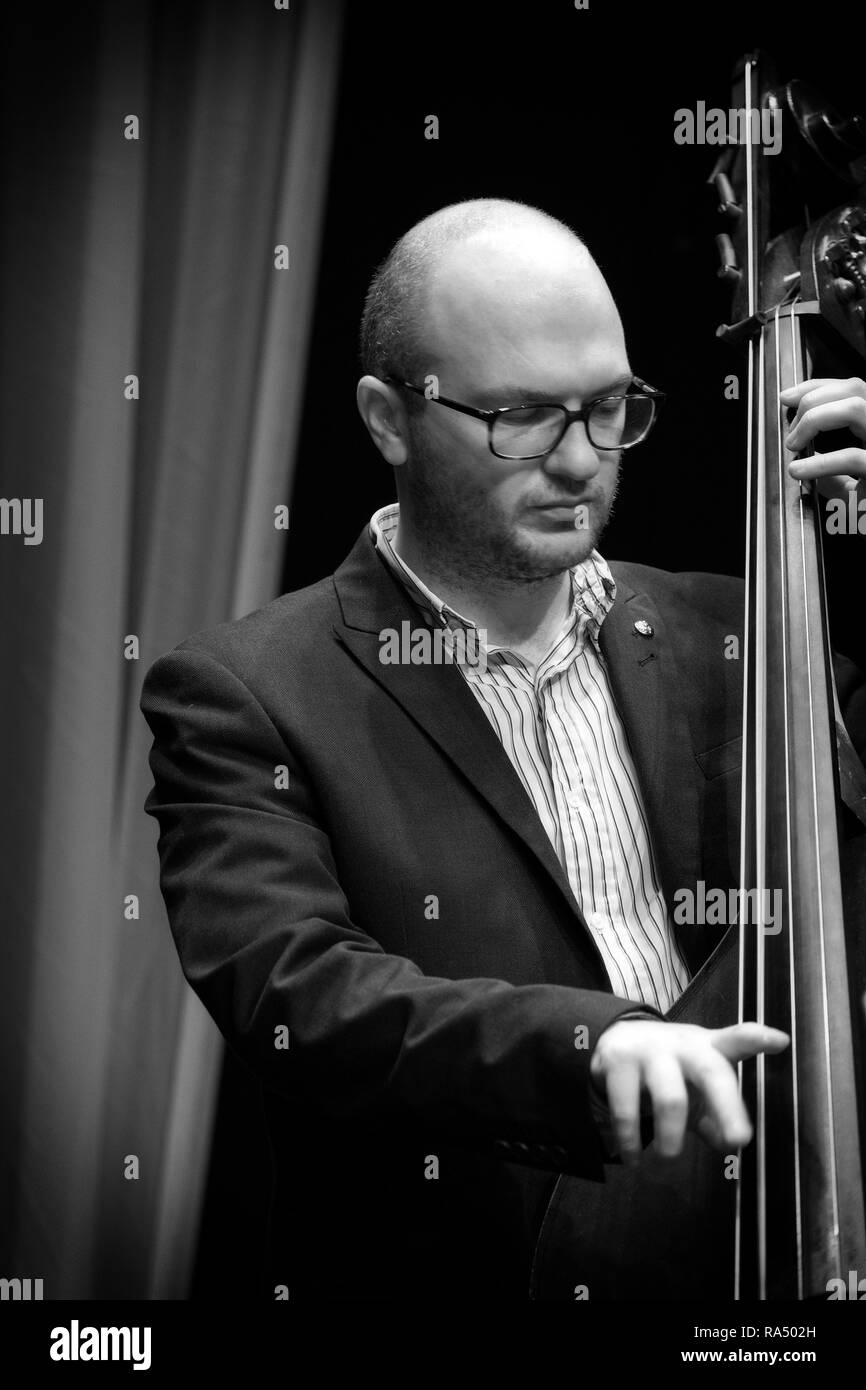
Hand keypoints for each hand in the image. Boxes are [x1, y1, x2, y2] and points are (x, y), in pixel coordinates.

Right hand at [589, 1018, 788, 1163]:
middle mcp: (683, 1045)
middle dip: (728, 1106)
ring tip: (666, 1161)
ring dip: (671, 1137)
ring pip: (670, 1098)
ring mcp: (650, 1050)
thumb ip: (717, 1116)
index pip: (737, 1040)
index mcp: (708, 1050)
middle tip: (739, 1139)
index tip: (780, 1041)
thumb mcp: (696, 1090)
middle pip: (711, 1071)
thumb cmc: (670, 1071)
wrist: (615, 1042)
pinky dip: (630, 1139)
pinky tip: (630, 1156)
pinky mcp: (618, 1061)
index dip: (757, 1039)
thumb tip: (731, 1145)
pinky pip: (627, 1109)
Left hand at [781, 377, 865, 499]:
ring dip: (816, 418)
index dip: (817, 385)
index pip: (852, 387)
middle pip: (855, 387)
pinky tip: (799, 471)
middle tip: (790, 431)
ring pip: (855, 406)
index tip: (788, 396)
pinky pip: (853, 457)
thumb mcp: (852, 490)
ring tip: (794, 444)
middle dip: (812, 399)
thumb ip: (832, 471)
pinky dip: (819, 462)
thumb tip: (801, 459)